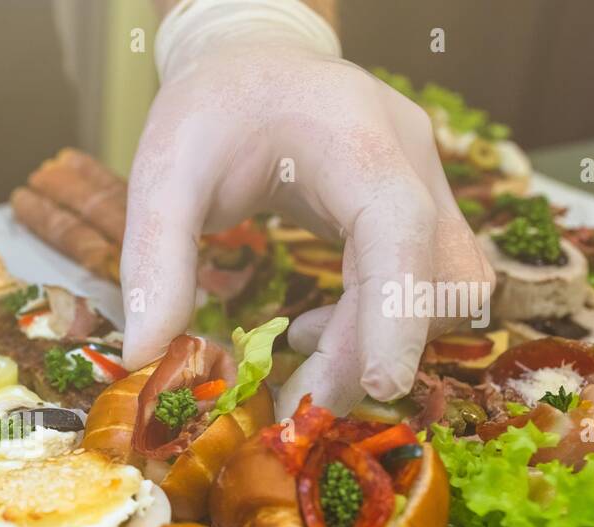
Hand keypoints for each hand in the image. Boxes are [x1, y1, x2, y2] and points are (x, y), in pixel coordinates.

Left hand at [121, 42, 492, 415]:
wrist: (252, 56)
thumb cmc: (209, 107)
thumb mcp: (163, 173)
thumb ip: (155, 260)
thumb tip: (146, 354)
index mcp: (354, 136)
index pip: (399, 230)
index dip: (395, 313)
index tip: (376, 386)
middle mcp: (410, 157)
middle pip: (434, 273)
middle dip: (376, 348)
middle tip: (301, 404)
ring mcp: (426, 182)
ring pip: (447, 285)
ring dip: (384, 338)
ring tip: (301, 350)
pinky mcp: (420, 208)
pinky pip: (428, 281)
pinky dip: (384, 322)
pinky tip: (315, 329)